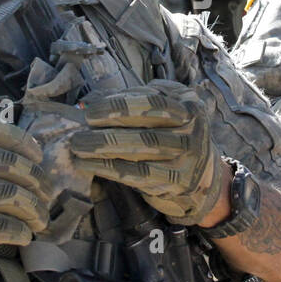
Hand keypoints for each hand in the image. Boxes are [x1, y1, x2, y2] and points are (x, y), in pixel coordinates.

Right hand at [0, 117, 51, 281]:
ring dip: (35, 209)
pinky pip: (4, 225)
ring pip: (13, 196)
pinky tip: (25, 235)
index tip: (38, 156)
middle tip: (46, 193)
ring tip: (41, 217)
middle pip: (10, 166)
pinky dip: (20, 231)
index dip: (23, 143)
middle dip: (37, 180)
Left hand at [68, 80, 225, 224]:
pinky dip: (110, 169)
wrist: (203, 175)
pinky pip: (139, 174)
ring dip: (105, 149)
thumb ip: (134, 102)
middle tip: (79, 131)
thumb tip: (89, 102)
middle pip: (147, 127)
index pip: (153, 101)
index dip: (120, 104)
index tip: (91, 110)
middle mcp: (192, 129)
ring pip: (142, 151)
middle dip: (109, 128)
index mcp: (188, 105)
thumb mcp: (163, 112)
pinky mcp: (178, 180)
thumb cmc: (171, 135)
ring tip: (77, 147)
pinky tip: (88, 165)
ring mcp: (188, 157)